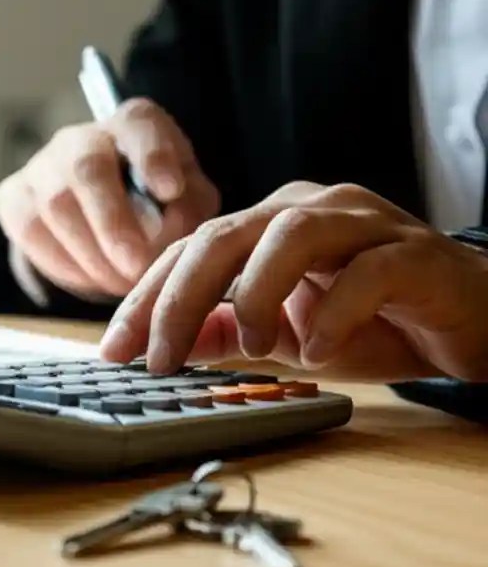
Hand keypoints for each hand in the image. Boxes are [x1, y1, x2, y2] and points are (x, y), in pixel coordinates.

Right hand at [0, 99, 219, 297]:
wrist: (104, 214)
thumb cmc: (157, 203)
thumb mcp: (190, 201)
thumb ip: (190, 209)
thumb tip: (169, 229)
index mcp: (133, 125)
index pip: (139, 126)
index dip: (154, 156)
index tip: (171, 190)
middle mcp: (83, 136)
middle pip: (87, 168)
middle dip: (112, 221)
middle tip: (135, 264)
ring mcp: (42, 164)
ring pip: (56, 205)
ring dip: (91, 254)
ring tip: (121, 283)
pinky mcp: (14, 196)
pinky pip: (30, 230)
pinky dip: (63, 262)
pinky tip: (91, 277)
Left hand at [100, 181, 487, 381]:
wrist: (475, 321)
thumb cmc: (378, 321)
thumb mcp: (287, 338)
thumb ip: (228, 334)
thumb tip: (165, 343)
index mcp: (270, 222)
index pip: (190, 249)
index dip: (146, 298)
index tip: (114, 348)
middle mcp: (311, 209)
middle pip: (225, 233)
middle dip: (179, 297)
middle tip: (157, 357)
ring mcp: (365, 224)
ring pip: (291, 234)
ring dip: (256, 294)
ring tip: (249, 346)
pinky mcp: (415, 253)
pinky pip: (367, 270)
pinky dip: (333, 312)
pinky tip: (316, 351)